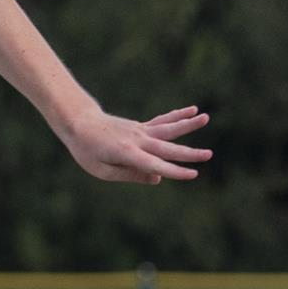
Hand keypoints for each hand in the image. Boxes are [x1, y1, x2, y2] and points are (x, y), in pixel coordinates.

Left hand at [58, 106, 211, 183]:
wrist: (78, 123)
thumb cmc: (86, 150)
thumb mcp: (101, 170)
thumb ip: (130, 175)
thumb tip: (158, 178)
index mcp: (126, 153)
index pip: (155, 164)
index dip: (174, 171)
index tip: (193, 174)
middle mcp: (136, 140)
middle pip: (166, 148)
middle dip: (189, 153)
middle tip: (209, 155)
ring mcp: (139, 131)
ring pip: (168, 128)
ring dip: (188, 124)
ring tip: (206, 117)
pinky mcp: (140, 127)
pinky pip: (162, 122)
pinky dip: (177, 116)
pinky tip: (193, 110)